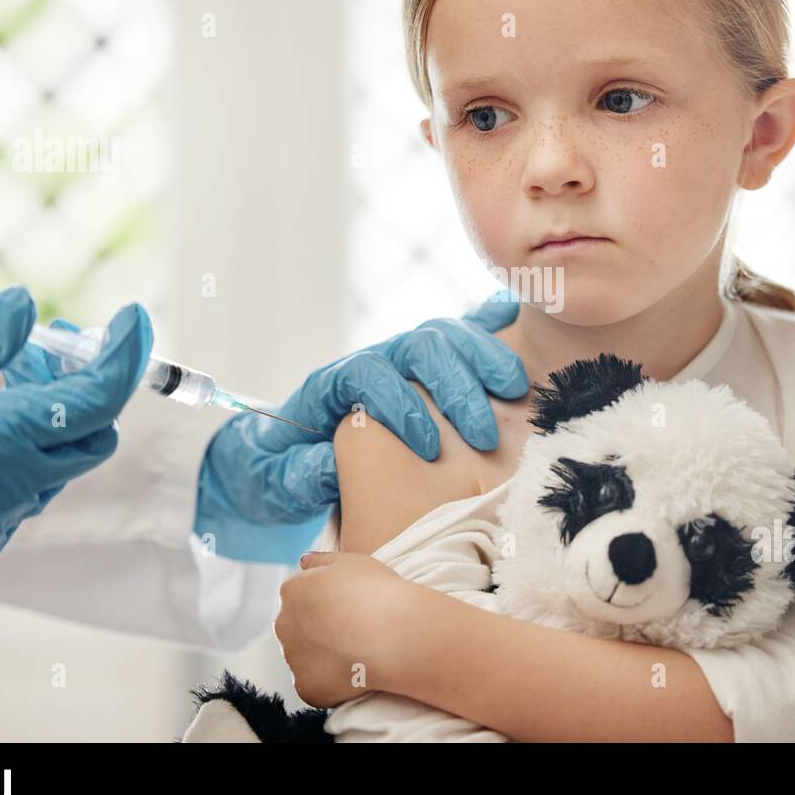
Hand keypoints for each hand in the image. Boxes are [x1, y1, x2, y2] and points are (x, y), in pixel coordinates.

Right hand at [0, 285, 151, 594]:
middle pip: (92, 432)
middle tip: (56, 340)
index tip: (133, 316)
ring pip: (61, 462)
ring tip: (13, 370)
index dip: (124, 355)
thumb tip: (23, 306)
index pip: (97, 399)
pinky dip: (27, 447)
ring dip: (54, 413)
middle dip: (88, 381)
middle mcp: (14, 491)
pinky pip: (28, 488)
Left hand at [194, 294, 525, 562]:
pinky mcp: (428, 367)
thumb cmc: (284, 469)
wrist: (288, 454)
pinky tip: (513, 315)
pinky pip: (461, 332)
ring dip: (484, 357)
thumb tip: (327, 462)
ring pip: (446, 334)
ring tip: (517, 392)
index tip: (427, 445)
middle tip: (482, 434)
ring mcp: (403, 359)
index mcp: (333, 384)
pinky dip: (488, 322)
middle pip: (417, 345)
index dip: (399, 402)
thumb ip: (297, 473)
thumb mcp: (278, 479)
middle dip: (455, 384)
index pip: (368, 371)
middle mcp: (374, 360)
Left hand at [274, 550, 415, 707]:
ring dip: (324, 658)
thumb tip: (303, 562)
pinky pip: (316, 686)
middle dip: (318, 632)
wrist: (391, 632)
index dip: (327, 604)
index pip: (300, 598)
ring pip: (305, 659)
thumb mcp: (351, 562)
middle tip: (353, 632)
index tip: (350, 608)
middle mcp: (284, 625)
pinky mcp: (306, 687)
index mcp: (293, 592)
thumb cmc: (375, 591)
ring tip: (358, 654)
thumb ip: (321, 561)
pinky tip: (355, 674)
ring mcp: (293, 659)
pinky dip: (332, 683)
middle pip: (297, 629)